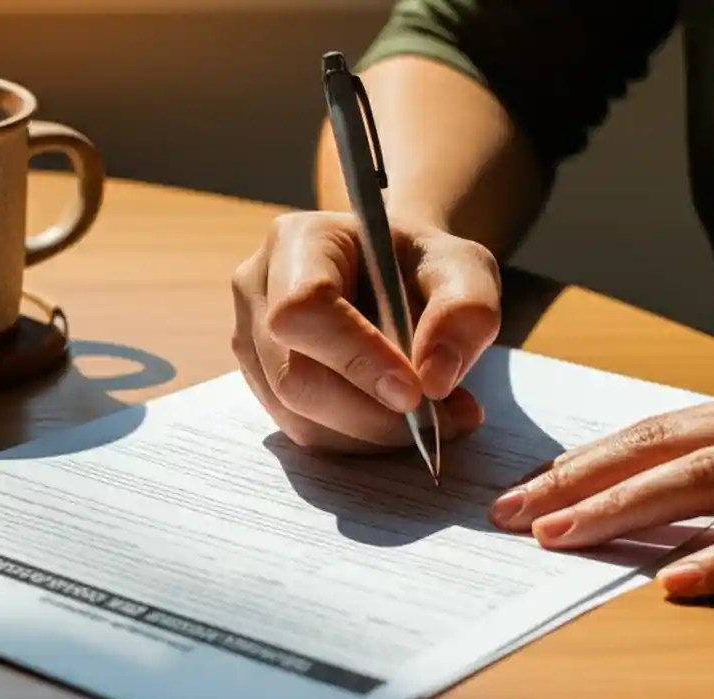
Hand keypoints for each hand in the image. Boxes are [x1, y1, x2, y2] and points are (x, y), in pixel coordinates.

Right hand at [230, 211, 500, 450]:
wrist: (393, 276)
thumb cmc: (421, 265)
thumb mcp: (464, 267)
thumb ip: (464, 311)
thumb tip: (435, 380)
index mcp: (299, 241)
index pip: (303, 309)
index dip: (355, 358)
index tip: (415, 393)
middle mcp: (257, 288)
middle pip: (294, 378)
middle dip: (372, 415)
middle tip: (442, 420)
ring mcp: (249, 339)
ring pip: (297, 416)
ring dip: (371, 435)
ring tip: (434, 418)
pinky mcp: (260, 382)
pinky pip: (302, 432)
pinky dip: (358, 441)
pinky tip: (397, 421)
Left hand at [489, 377, 713, 597]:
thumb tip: (668, 473)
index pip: (658, 428)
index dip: (589, 457)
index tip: (529, 485)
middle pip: (663, 447)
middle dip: (579, 480)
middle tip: (512, 513)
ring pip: (711, 480)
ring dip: (626, 508)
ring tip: (562, 537)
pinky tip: (677, 582)